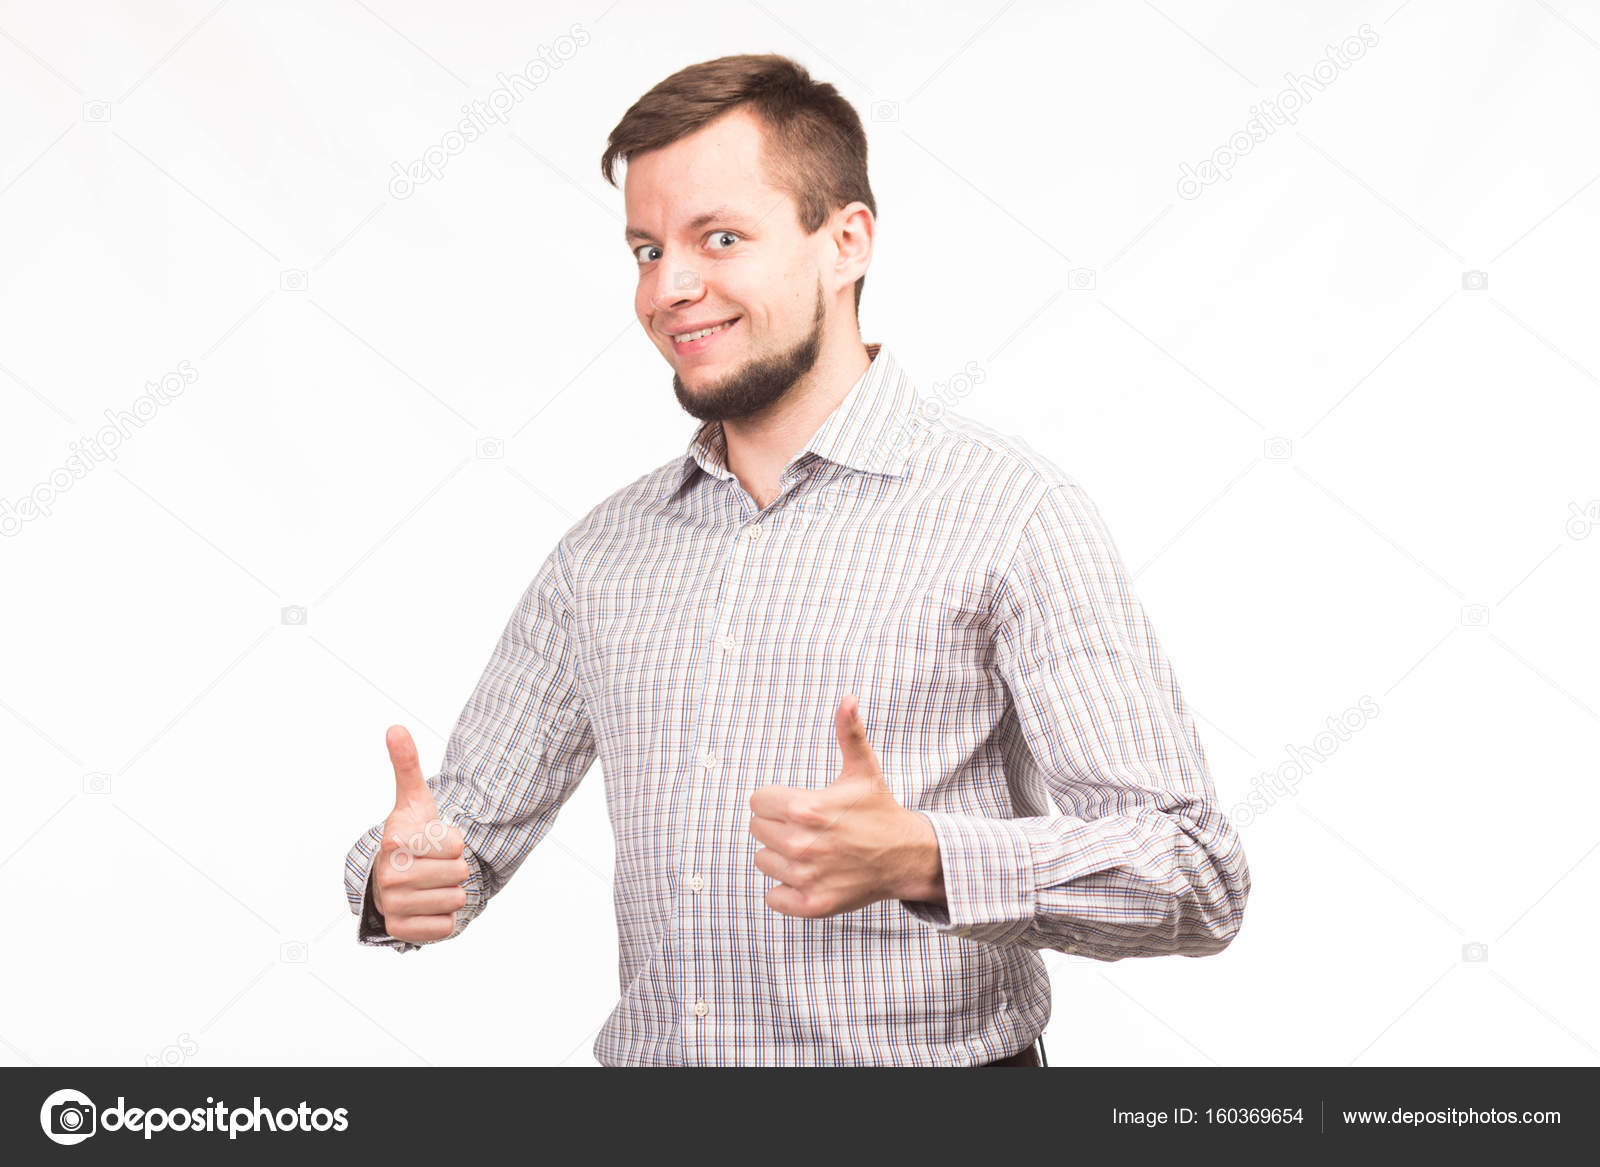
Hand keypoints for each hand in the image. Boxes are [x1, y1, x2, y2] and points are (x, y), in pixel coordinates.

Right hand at [371, 725, 468, 943]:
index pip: (456, 844)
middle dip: (454, 868)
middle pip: (460, 873)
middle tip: (432, 864)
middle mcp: (388, 875)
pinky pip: (448, 926)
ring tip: (429, 883)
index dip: (452, 842)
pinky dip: (444, 917)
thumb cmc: (410, 836)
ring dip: (450, 892)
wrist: (390, 877)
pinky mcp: (402, 932)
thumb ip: (407, 764)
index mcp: (394, 841)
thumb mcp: (413, 800)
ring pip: (457, 899)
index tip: (432, 841)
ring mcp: (394, 906)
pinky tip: (427, 905)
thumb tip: (395, 728)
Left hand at [748, 695, 942, 917]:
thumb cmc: (879, 810)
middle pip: (756, 830)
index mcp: (807, 808)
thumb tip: (848, 697)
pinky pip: (772, 896)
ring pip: (763, 861)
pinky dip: (785, 890)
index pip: (756, 802)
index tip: (798, 804)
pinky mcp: (812, 904)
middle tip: (806, 826)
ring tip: (811, 850)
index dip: (774, 801)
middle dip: (777, 825)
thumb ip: (849, 732)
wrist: (906, 857)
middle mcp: (802, 844)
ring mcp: (806, 877)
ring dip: (780, 856)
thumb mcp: (863, 769)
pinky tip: (809, 875)